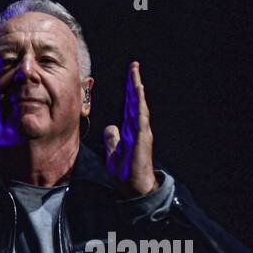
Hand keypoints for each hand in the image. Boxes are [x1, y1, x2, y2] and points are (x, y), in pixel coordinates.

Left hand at [103, 61, 158, 196]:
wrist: (134, 187)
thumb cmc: (125, 172)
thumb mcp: (113, 153)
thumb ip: (113, 139)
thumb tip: (110, 127)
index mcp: (131, 130)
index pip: (129, 106)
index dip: (128, 91)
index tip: (128, 76)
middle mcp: (138, 128)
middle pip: (135, 101)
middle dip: (134, 83)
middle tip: (133, 66)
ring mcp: (142, 132)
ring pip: (139, 106)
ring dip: (137, 90)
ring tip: (135, 75)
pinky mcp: (142, 138)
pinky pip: (140, 117)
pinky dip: (139, 104)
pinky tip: (138, 92)